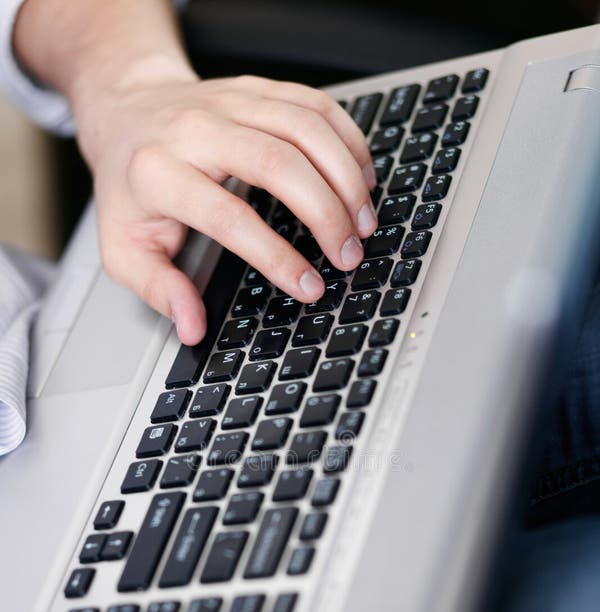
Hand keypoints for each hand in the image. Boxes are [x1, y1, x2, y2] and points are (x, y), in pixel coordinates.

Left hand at [75, 67, 377, 344]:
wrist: (126, 109)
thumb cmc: (130, 186)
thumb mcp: (123, 247)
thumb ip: (158, 290)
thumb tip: (192, 328)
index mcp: (158, 174)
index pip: (228, 217)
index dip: (276, 256)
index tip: (309, 287)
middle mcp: (195, 130)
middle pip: (277, 164)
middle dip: (325, 214)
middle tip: (349, 255)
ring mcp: (229, 102)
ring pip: (304, 128)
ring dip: (345, 178)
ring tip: (364, 222)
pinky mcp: (257, 88)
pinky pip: (315, 104)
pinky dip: (348, 140)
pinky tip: (362, 178)